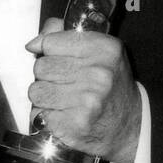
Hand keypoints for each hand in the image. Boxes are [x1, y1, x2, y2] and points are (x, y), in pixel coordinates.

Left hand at [26, 16, 140, 162]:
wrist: (129, 126)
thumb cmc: (110, 87)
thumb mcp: (98, 51)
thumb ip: (63, 37)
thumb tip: (33, 43)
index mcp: (104, 49)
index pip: (50, 42)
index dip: (50, 53)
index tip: (61, 60)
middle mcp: (98, 73)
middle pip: (41, 67)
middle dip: (46, 77)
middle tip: (66, 84)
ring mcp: (88, 100)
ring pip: (36, 91)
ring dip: (44, 98)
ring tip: (64, 100)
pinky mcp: (76, 124)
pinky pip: (39, 114)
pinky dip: (47, 117)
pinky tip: (65, 116)